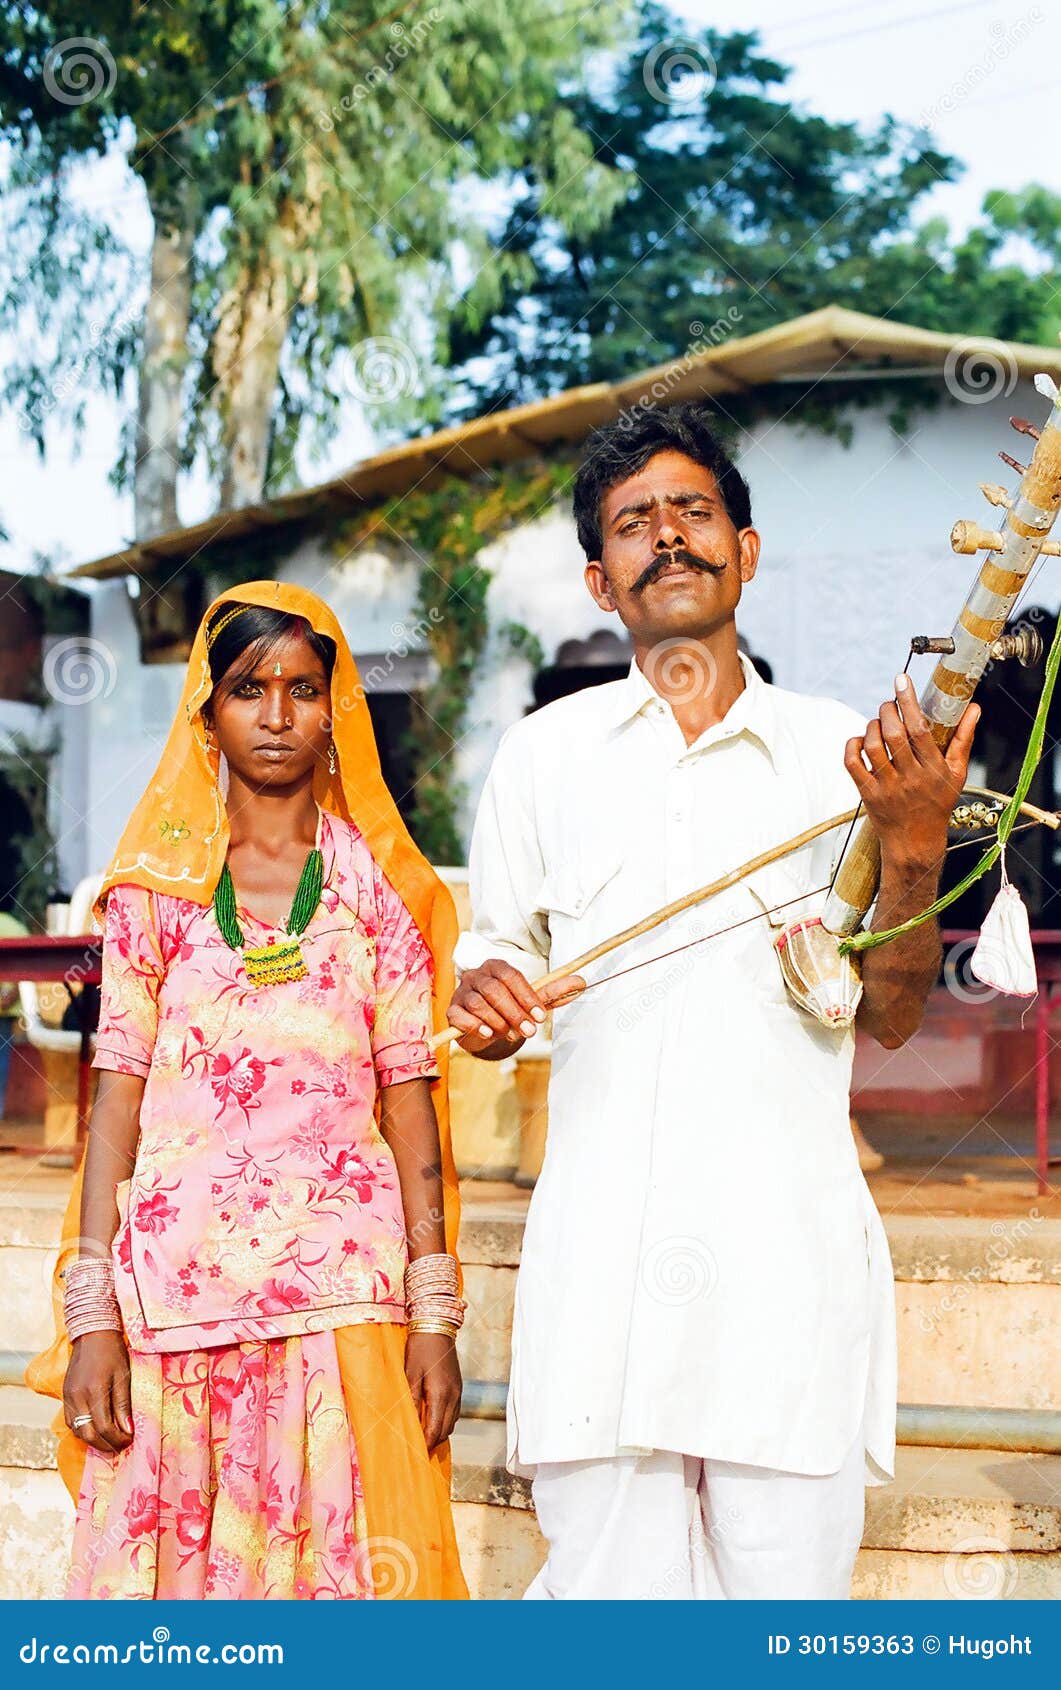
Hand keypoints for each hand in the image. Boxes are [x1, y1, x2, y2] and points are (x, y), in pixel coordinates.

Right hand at [63, 1329, 133, 1454]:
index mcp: (94, 1391)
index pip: (104, 1427)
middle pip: (88, 1434)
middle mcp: (77, 1398)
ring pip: (77, 1430)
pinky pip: (71, 1421)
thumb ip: (123, 1405)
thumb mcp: (123, 1376)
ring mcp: (68, 1397)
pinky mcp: (64, 1395)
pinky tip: (95, 1429)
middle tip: (120, 1446)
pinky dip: (82, 1430)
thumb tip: (128, 1430)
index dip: (117, 1438)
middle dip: (105, 1445)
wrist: (92, 1334)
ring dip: (92, 1440)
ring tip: (109, 1440)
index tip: (129, 1440)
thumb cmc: (112, 1352)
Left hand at [404, 1330, 461, 1452]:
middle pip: (445, 1430)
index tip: (414, 1454)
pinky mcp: (458, 1386)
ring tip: (422, 1435)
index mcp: (441, 1394)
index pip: (435, 1430)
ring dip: (439, 1431)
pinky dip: (444, 1420)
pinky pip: (454, 1412)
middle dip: (432, 1442)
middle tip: (416, 1448)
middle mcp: (453, 1396)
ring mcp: (458, 1391)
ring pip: (451, 1422)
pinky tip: (432, 1417)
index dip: (425, 1445)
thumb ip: (411, 1400)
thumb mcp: (410, 1374)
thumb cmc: (419, 1348)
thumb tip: (409, 1424)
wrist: (437, 1325)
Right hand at [446, 959, 585, 1053]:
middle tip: (529, 1032)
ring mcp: (462, 992)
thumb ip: (553, 992)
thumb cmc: (509, 1010)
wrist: (484, 1029)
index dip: (526, 996)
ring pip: (478, 1003)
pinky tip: (489, 1034)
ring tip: (510, 1035)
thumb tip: (581, 981)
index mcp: (496, 967)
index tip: (540, 1016)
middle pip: (494, 989)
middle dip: (514, 1012)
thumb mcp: (531, 1002)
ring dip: (497, 1021)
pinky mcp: (452, 1011)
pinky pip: (460, 1016)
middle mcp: (476, 975)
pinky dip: (475, 1026)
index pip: (511, 975)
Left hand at [845, 675, 979, 872]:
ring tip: (878, 722)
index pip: (919, 729)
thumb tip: (974, 708)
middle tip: (889, 704)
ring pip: (872, 747)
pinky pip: (852, 764)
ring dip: (871, 727)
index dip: (909, 701)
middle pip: (893, 736)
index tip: (901, 680)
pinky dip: (852, 746)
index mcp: (933, 769)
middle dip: (887, 711)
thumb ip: (963, 739)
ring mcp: (887, 787)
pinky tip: (860, 740)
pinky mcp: (867, 794)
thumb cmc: (938, 803)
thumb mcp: (957, 773)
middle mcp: (910, 778)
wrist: (915, 842)